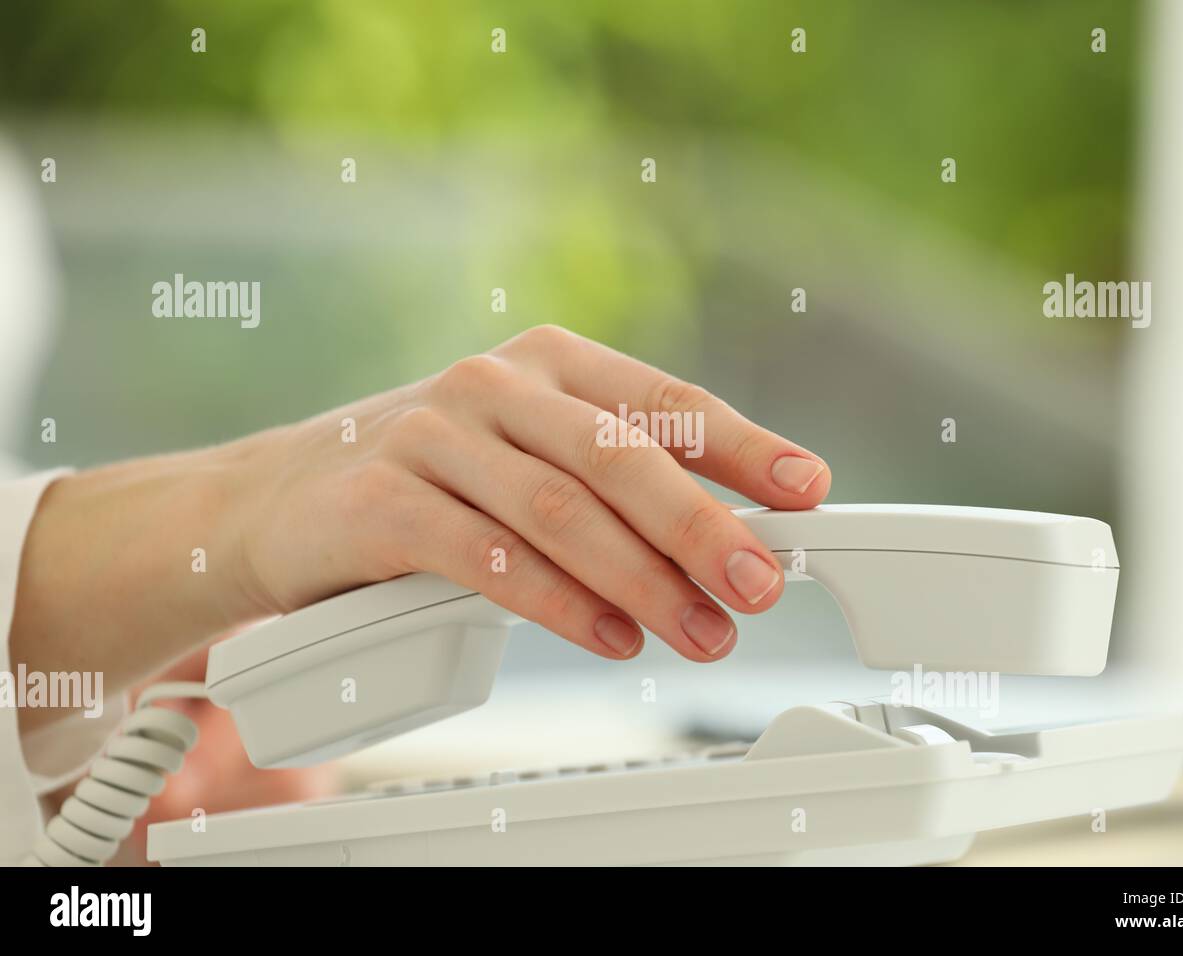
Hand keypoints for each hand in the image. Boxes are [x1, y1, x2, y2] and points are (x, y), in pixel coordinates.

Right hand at [234, 325, 830, 660]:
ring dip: (643, 579)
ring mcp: (433, 436)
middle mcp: (494, 387)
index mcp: (547, 364)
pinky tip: (610, 634)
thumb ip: (611, 483)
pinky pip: (486, 557)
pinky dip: (558, 602)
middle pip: (622, 455)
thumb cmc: (427, 481)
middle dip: (703, 527)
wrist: (277, 500)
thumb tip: (731, 534)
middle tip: (759, 583)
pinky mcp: (381, 500)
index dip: (743, 446)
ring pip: (561, 510)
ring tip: (700, 629)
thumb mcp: (526, 456)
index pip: (665, 400)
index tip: (807, 488)